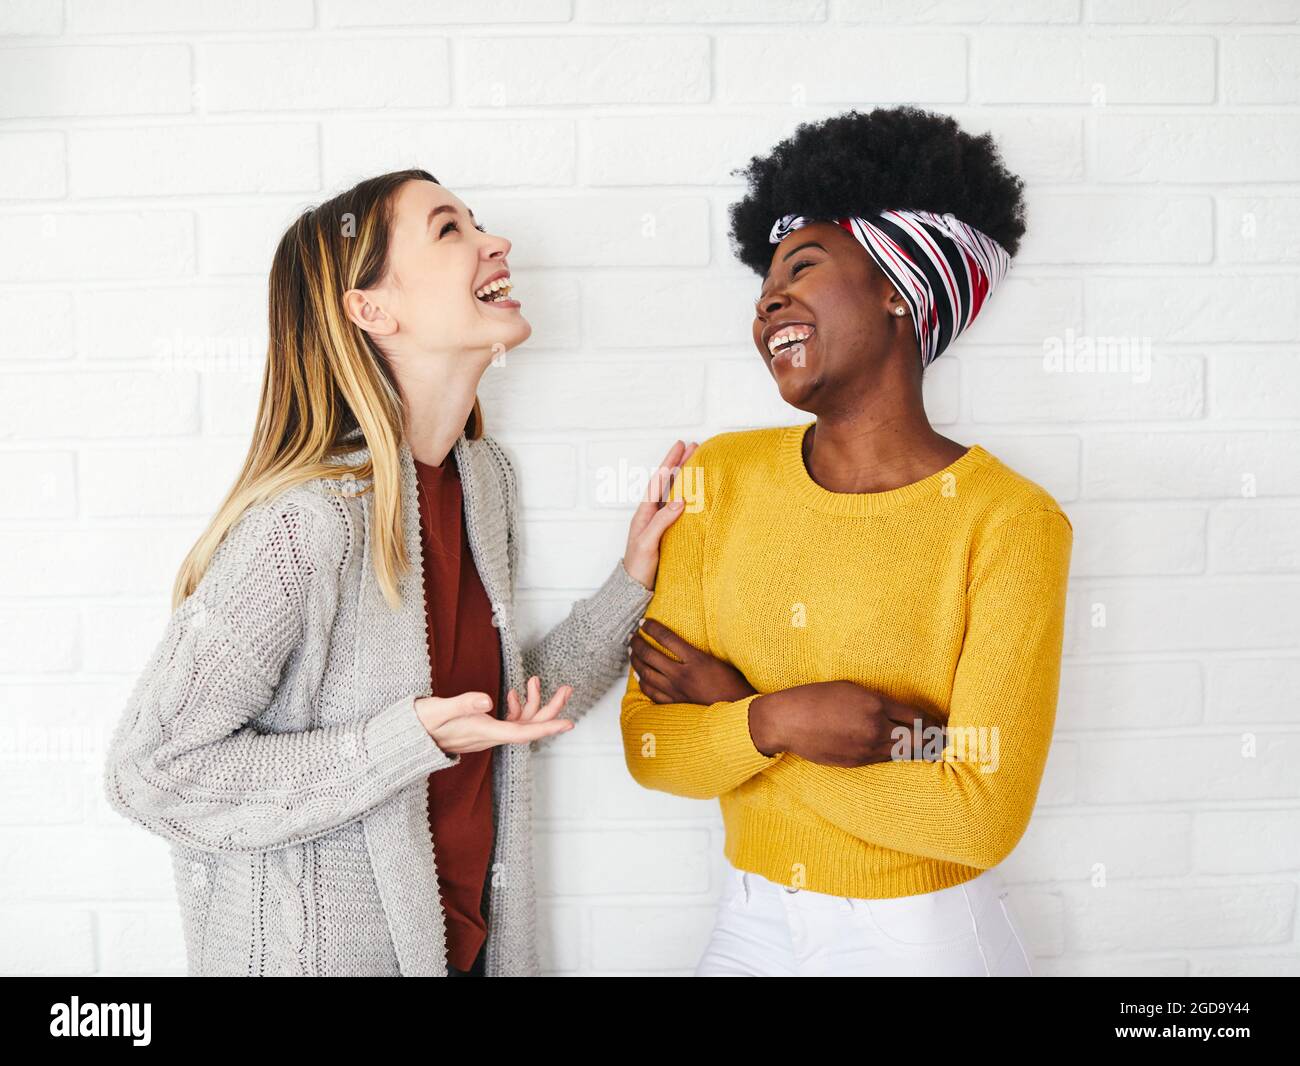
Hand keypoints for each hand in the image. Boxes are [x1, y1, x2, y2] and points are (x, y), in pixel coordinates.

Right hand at [414, 676, 573, 753]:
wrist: (409, 738)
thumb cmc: (422, 724)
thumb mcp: (438, 710)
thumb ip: (463, 704)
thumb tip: (487, 700)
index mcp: (485, 732)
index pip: (523, 731)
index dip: (547, 727)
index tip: (569, 723)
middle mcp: (491, 735)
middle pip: (529, 726)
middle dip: (550, 708)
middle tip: (567, 688)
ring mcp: (489, 733)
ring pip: (522, 722)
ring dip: (534, 702)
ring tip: (536, 680)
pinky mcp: (484, 728)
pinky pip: (510, 721)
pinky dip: (518, 706)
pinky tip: (515, 692)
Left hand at [621, 439, 698, 589]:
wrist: (634, 589)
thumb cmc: (638, 567)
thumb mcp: (648, 542)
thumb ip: (663, 521)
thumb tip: (681, 500)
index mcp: (644, 513)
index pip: (659, 482)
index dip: (670, 462)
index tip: (681, 446)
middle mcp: (652, 514)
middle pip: (667, 483)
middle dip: (679, 464)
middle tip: (694, 446)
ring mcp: (660, 523)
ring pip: (674, 493)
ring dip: (685, 477)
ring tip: (697, 462)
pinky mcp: (668, 533)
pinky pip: (679, 509)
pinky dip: (688, 497)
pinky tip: (697, 493)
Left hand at [629, 618, 757, 705]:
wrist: (740, 713)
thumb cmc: (736, 686)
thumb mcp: (721, 660)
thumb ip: (701, 650)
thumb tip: (686, 639)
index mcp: (697, 660)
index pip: (666, 638)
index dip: (652, 628)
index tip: (643, 622)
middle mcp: (683, 675)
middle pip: (650, 655)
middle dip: (637, 643)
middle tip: (632, 636)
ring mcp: (677, 692)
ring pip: (647, 674)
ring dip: (636, 661)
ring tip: (632, 653)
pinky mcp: (676, 704)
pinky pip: (652, 693)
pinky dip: (643, 683)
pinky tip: (641, 677)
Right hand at [748, 681, 947, 767]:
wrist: (787, 722)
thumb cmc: (816, 698)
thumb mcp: (851, 689)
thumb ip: (878, 701)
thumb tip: (900, 713)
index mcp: (875, 706)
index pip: (916, 717)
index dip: (933, 722)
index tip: (941, 723)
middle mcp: (875, 730)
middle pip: (918, 741)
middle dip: (934, 740)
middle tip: (943, 739)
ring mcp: (866, 750)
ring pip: (904, 754)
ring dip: (917, 751)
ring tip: (929, 748)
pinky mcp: (857, 763)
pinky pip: (884, 760)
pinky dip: (894, 755)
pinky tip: (899, 752)